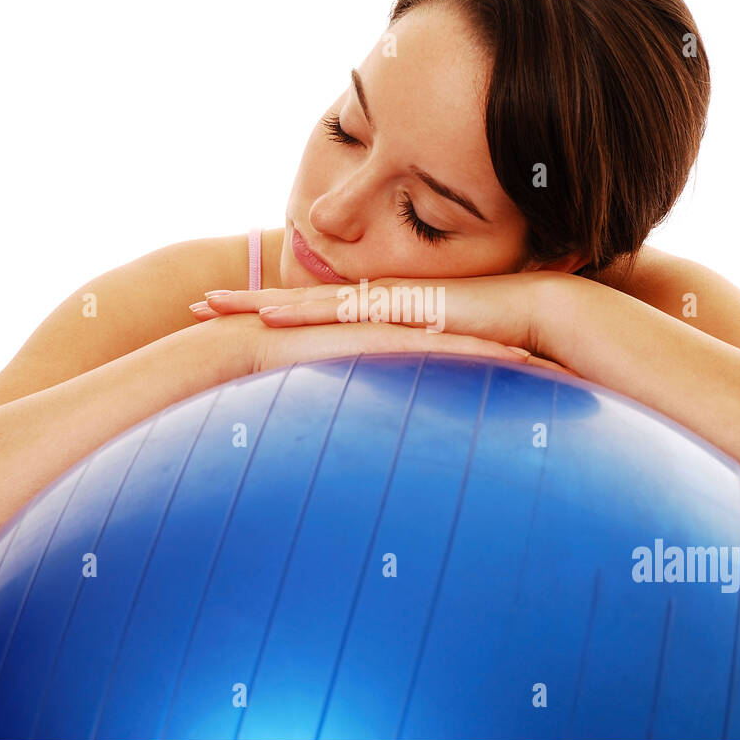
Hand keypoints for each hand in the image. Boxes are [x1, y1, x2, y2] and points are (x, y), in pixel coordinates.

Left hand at [190, 271, 579, 375]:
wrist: (543, 320)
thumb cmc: (503, 349)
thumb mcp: (447, 379)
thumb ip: (422, 396)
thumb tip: (403, 435)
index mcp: (379, 323)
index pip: (313, 320)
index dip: (270, 317)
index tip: (229, 322)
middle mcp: (374, 308)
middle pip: (297, 305)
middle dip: (244, 304)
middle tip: (197, 307)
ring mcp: (386, 305)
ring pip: (307, 303)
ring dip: (257, 305)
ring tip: (211, 307)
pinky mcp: (403, 310)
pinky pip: (342, 312)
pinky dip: (302, 313)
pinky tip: (267, 316)